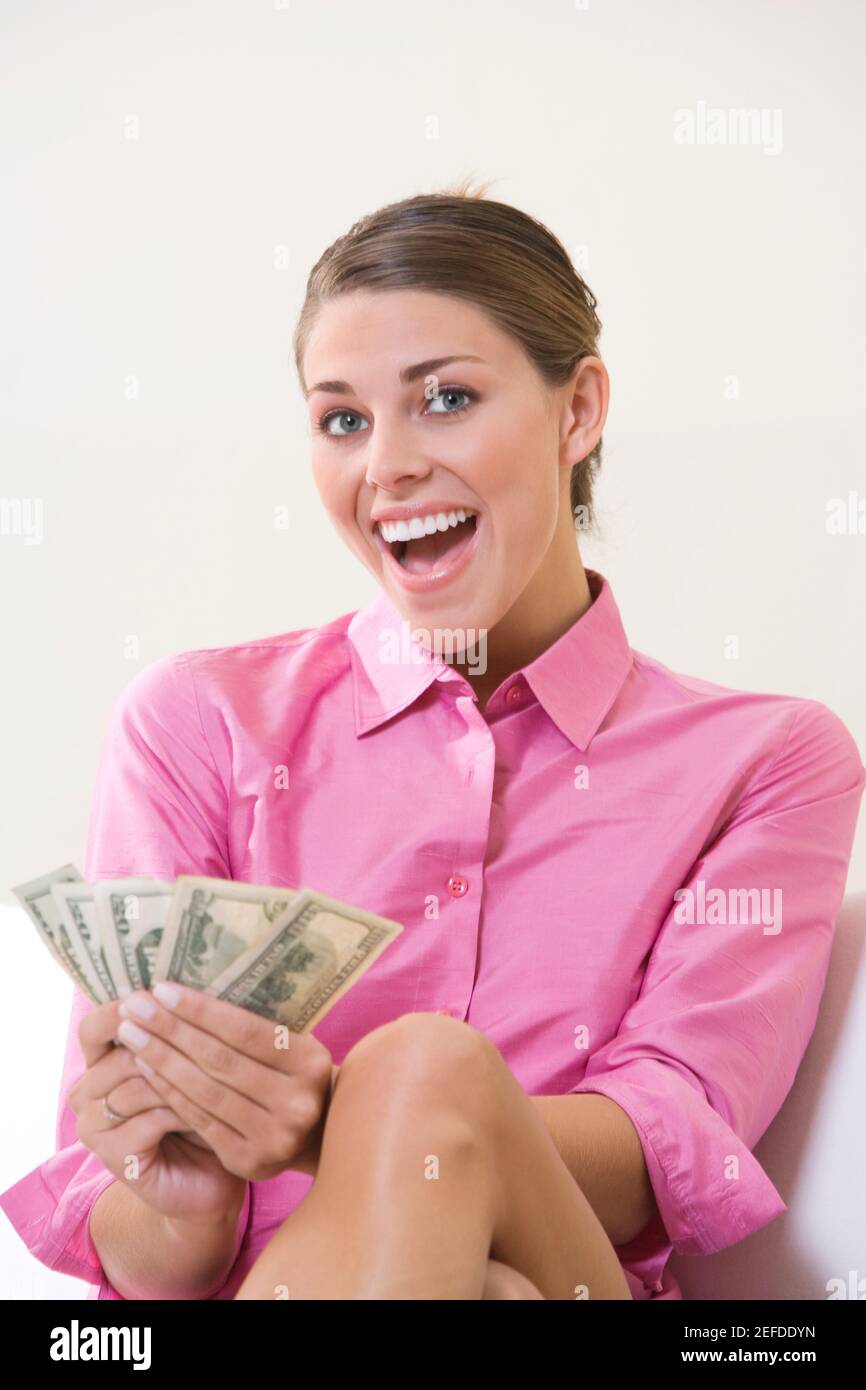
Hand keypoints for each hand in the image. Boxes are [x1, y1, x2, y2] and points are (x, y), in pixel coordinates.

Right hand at [71, 998, 247, 1225]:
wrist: (208, 1179)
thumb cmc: (206, 1112)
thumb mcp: (196, 1066)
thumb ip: (184, 1033)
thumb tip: (188, 988)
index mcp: (101, 1063)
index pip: (95, 1027)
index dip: (122, 1009)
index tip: (160, 991)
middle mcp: (88, 1093)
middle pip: (118, 1052)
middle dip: (164, 1042)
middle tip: (208, 1038)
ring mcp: (95, 1128)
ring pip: (134, 1084)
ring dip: (178, 1077)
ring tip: (219, 1076)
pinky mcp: (113, 1158)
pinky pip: (148, 1119)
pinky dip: (182, 1110)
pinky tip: (211, 1109)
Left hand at [112, 982, 335, 1183]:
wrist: (318, 1135)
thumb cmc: (292, 1075)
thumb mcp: (291, 1046)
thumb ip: (255, 1028)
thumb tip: (189, 992)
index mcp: (311, 1062)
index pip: (245, 1030)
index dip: (200, 1010)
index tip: (160, 989)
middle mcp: (297, 1102)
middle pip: (219, 1060)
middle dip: (170, 1030)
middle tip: (134, 1006)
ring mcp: (274, 1137)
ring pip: (204, 1091)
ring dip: (161, 1059)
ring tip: (131, 1034)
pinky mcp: (249, 1161)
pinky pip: (199, 1119)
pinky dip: (169, 1091)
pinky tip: (146, 1068)